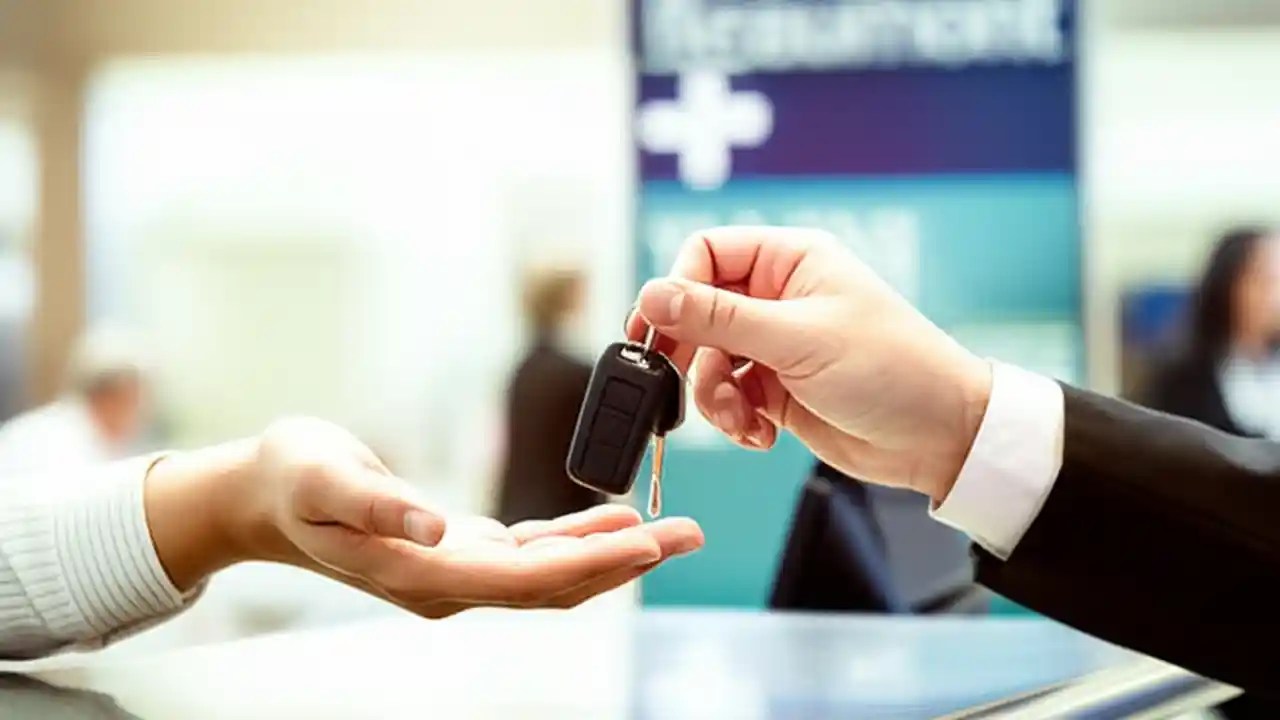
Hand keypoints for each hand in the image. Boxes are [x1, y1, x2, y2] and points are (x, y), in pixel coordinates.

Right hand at [146, 418, 703, 615]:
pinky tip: (610, 521)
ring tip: (669, 531)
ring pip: (551, 574)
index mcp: (421, 572)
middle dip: (625, 561)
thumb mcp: (323, 477)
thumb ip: (378, 504)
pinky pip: (531, 555)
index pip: (526, 578)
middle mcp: (446, 584)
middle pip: (555, 583)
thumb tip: (435, 523)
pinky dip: (576, 539)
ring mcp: (454, 572)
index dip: (591, 561)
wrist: (261, 495)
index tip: (646, 541)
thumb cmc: (290, 478)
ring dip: (611, 552)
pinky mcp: (457, 550)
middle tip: (689, 536)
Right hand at [626, 227, 991, 502]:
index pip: (705, 253)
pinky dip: (733, 418)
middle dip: (688, 352)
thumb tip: (652, 295)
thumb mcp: (796, 339)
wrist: (939, 437)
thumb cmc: (891, 370)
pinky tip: (761, 433)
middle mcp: (778, 296)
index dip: (676, 289)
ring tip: (742, 417)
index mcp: (790, 260)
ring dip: (712, 395)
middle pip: (697, 311)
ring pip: (706, 360)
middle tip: (677, 382)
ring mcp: (776, 344)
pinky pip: (728, 396)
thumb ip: (718, 318)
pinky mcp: (777, 388)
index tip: (658, 329)